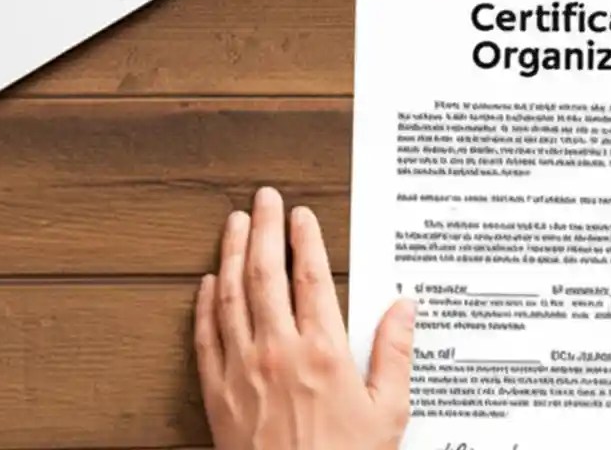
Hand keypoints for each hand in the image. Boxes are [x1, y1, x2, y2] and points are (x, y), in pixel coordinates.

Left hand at [195, 188, 416, 449]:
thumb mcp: (388, 411)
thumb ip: (395, 353)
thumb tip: (404, 307)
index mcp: (324, 351)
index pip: (311, 277)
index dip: (305, 239)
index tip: (301, 216)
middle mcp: (278, 352)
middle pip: (266, 274)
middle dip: (263, 229)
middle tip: (264, 199)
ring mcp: (243, 370)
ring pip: (230, 296)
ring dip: (231, 254)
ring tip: (233, 224)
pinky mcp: (218, 393)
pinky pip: (206, 336)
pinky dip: (205, 304)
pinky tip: (208, 283)